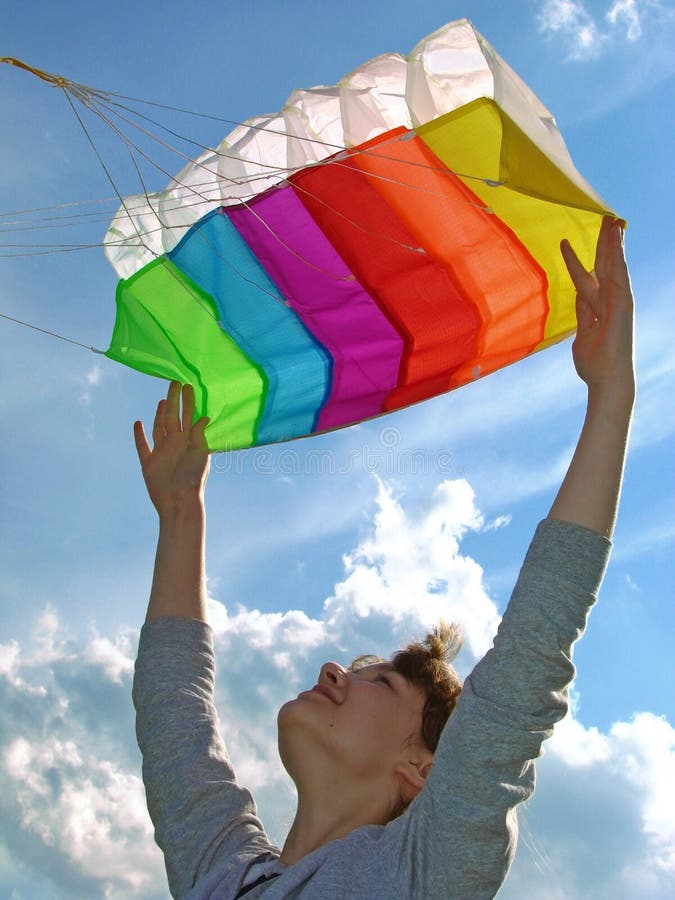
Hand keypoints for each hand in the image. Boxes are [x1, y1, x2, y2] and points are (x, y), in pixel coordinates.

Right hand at [134, 381, 209, 517]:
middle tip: (174, 383)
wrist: (179, 501)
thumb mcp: (200, 454)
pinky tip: (138, 423)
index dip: (188, 401)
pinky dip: (139, 436)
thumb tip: (203, 417)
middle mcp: (175, 444)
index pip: (188, 416)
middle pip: (172, 417)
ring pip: (159, 428)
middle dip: (174, 401)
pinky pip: (142, 446)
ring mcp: (161, 452)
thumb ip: (199, 435)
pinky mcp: (149, 463)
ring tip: (162, 401)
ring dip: (159, 414)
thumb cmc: (193, 479)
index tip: (188, 386)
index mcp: (189, 441)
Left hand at [561, 216, 634, 406]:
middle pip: (602, 267)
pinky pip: (619, 271)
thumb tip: (578, 297)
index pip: (586, 280)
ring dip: (611, 241)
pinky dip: (617, 252)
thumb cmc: (594, 365)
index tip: (565, 245)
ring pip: (612, 264)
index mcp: (597, 310)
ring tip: (611, 219)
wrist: (607, 379)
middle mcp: (609, 302)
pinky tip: (616, 235)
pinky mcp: (624, 301)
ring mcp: (618, 301)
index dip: (576, 262)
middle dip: (601, 244)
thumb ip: (581, 315)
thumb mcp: (581, 335)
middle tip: (603, 220)